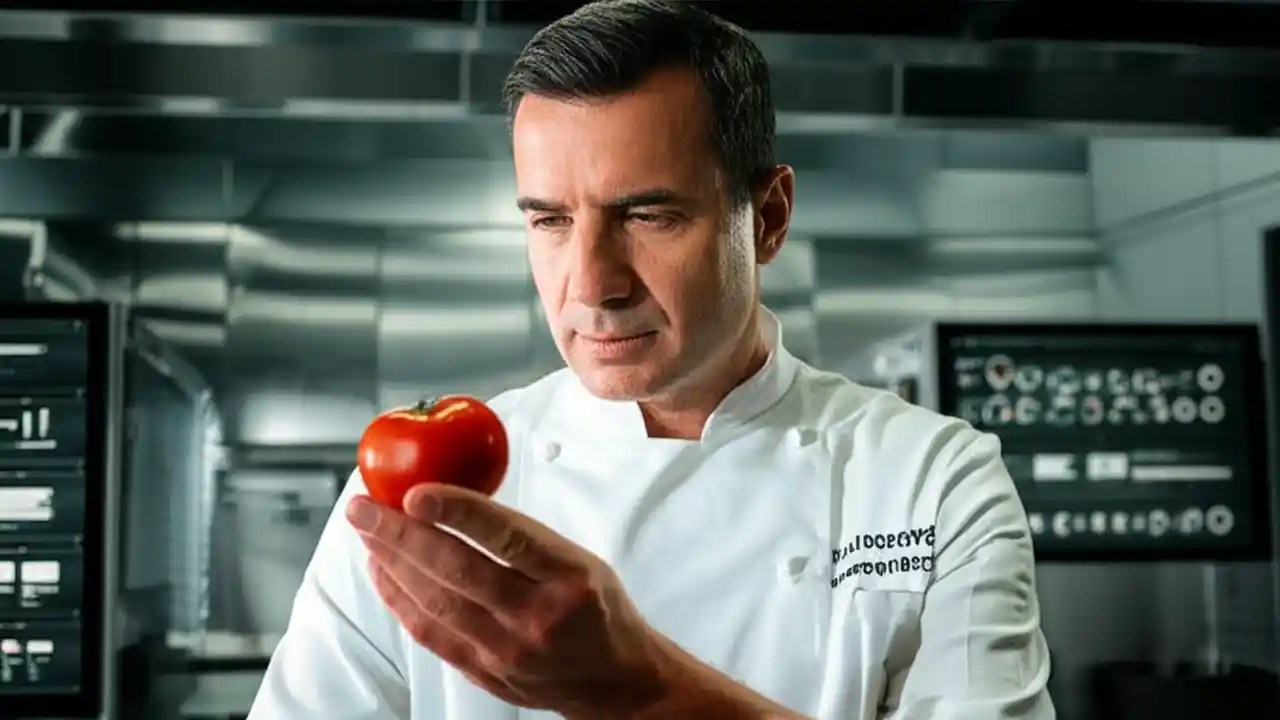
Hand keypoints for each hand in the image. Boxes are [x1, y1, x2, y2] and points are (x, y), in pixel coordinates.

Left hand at [345, 483, 671, 719]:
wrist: (615, 679)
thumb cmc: (596, 608)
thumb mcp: (580, 558)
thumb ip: (522, 536)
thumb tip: (453, 498)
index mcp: (570, 577)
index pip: (508, 538)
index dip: (458, 513)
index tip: (417, 492)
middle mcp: (538, 618)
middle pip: (457, 571)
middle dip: (400, 535)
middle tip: (364, 507)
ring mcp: (508, 651)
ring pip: (435, 603)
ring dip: (391, 563)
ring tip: (366, 531)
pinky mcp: (485, 674)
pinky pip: (430, 634)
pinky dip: (399, 600)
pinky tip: (383, 572)